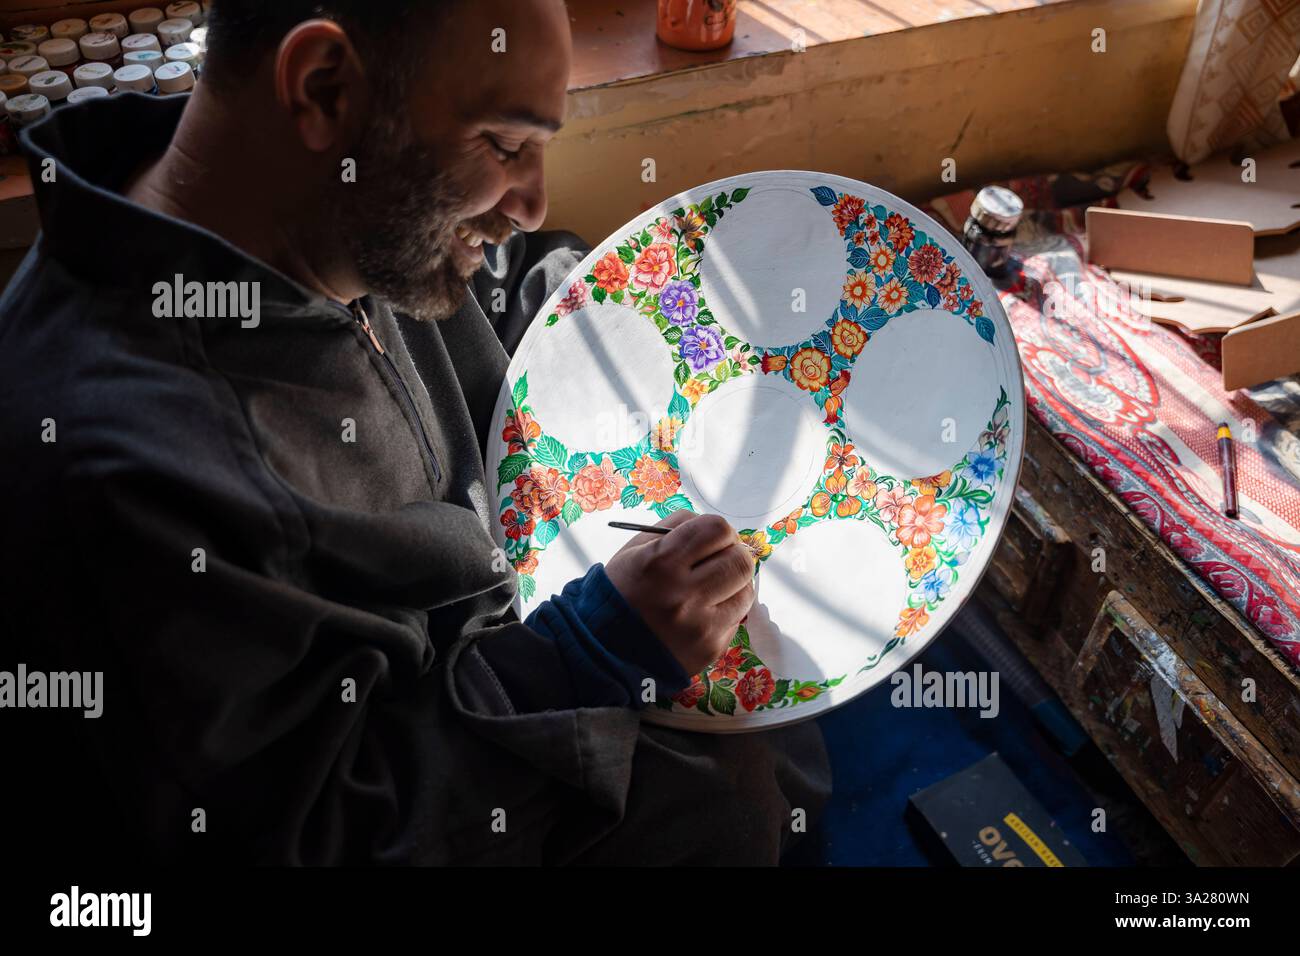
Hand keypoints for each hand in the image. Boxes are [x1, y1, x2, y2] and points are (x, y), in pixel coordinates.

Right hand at [604, 511, 754, 677]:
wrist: (603, 651)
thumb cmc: (620, 593)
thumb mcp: (634, 551)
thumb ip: (676, 529)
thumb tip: (718, 528)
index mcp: (660, 562)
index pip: (717, 529)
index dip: (720, 530)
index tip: (714, 539)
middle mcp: (683, 593)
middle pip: (740, 560)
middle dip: (735, 554)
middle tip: (721, 560)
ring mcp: (700, 625)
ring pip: (746, 591)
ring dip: (735, 584)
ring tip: (714, 587)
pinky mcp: (710, 648)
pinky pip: (735, 618)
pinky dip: (726, 610)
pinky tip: (704, 613)